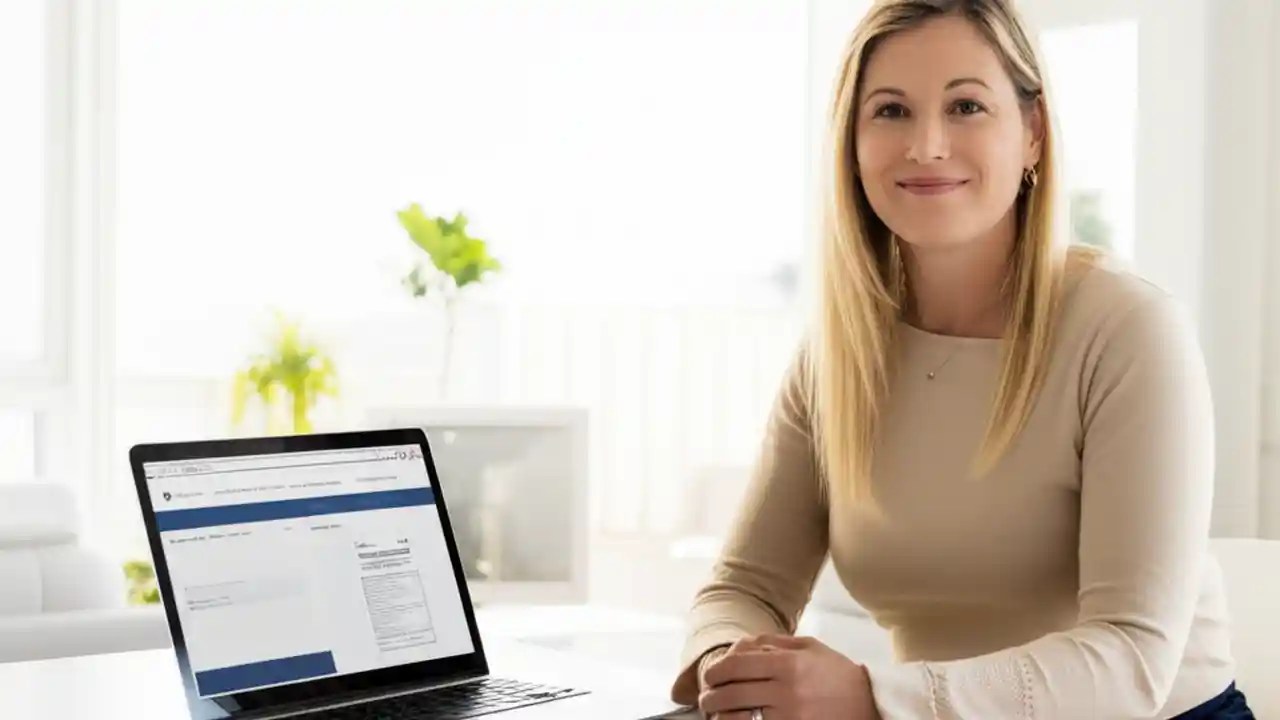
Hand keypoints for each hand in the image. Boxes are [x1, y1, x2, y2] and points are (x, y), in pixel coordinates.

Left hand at [698, 634, 880, 719]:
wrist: (872, 706)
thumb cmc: (840, 676)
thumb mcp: (812, 648)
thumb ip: (777, 642)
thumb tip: (745, 642)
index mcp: (788, 664)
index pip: (737, 665)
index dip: (716, 672)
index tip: (710, 677)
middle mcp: (786, 690)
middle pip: (733, 693)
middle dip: (711, 698)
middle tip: (706, 700)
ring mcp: (790, 716)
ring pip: (740, 718)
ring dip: (722, 718)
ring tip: (717, 716)